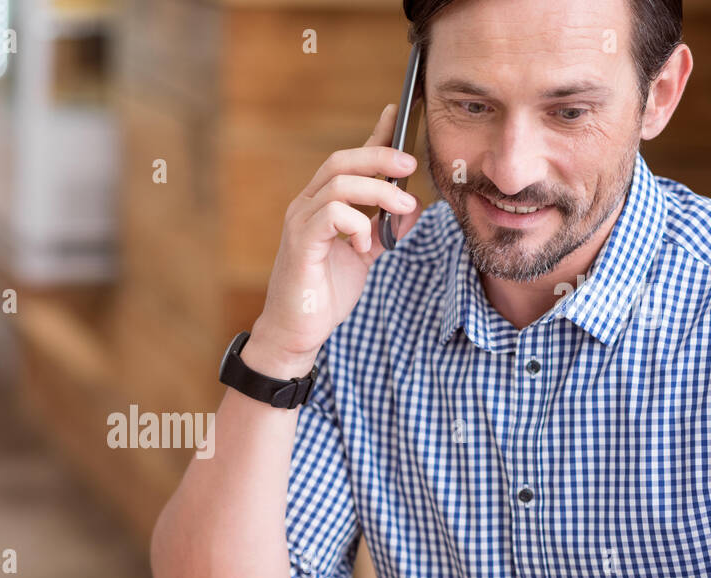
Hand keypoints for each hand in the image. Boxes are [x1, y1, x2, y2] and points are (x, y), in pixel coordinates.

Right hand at [249, 103, 422, 377]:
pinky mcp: (300, 244)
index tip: (401, 112)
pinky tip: (366, 246)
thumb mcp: (364, 255)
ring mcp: (300, 222)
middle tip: (411, 166)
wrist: (297, 332)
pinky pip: (331, 215)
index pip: (348, 160)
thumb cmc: (324, 294)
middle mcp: (306, 206)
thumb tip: (413, 206)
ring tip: (404, 209)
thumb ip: (383, 229)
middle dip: (380, 156)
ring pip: (338, 183)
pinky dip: (357, 225)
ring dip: (378, 191)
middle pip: (342, 161)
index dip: (375, 135)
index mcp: (321, 204)